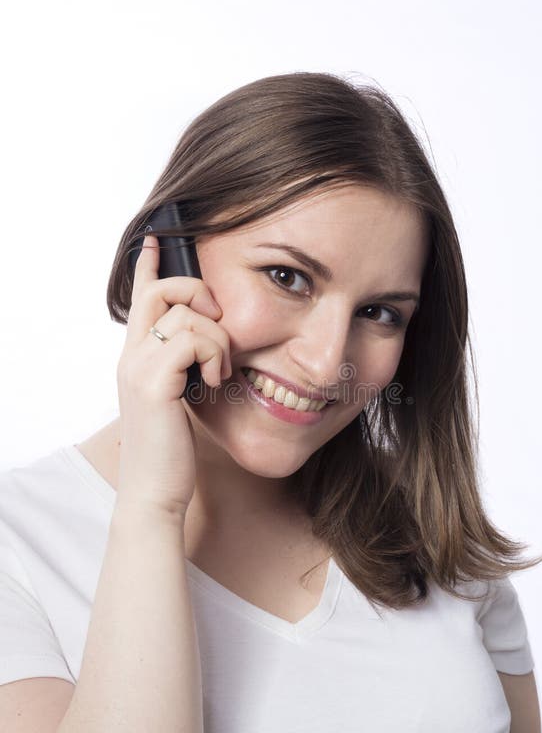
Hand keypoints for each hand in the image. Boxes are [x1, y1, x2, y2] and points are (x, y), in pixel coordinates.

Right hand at [115, 233, 231, 516]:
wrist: (155, 491)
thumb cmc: (172, 452)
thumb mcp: (178, 400)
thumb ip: (183, 369)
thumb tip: (207, 348)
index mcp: (136, 357)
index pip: (138, 298)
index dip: (147, 266)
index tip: (154, 241)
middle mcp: (131, 356)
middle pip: (161, 291)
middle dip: (198, 292)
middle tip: (219, 320)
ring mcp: (138, 366)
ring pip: (187, 313)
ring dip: (219, 339)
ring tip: (220, 372)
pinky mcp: (153, 381)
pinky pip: (195, 338)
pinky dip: (215, 356)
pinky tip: (215, 382)